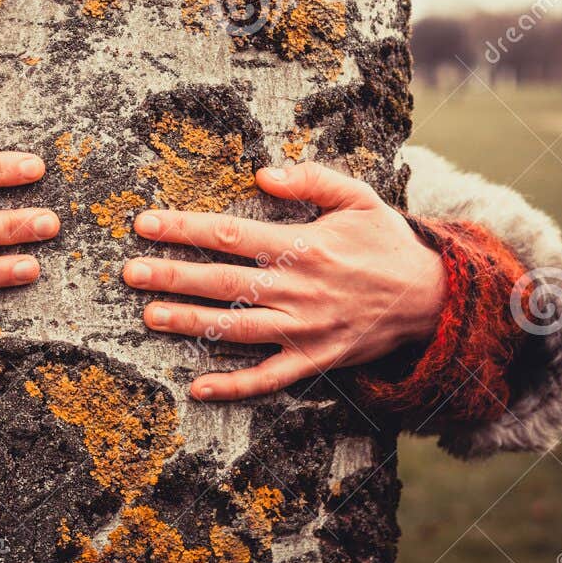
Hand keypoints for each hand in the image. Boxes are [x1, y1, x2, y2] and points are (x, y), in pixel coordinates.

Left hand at [122, 162, 446, 401]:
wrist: (432, 300)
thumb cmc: (386, 243)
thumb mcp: (359, 197)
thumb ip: (313, 180)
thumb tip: (264, 174)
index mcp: (303, 246)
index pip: (230, 235)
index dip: (184, 228)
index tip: (145, 224)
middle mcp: (298, 290)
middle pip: (222, 282)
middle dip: (172, 276)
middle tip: (129, 273)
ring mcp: (304, 329)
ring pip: (236, 329)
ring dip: (189, 323)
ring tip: (148, 316)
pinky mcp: (314, 360)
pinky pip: (268, 379)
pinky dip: (234, 387)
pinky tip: (198, 388)